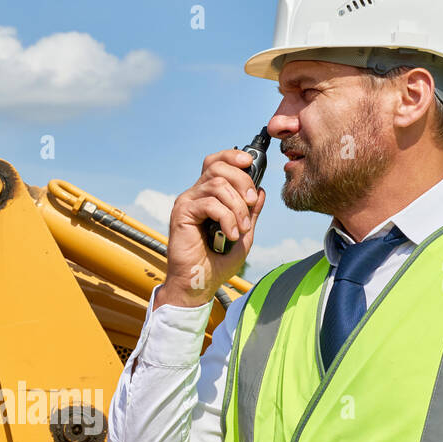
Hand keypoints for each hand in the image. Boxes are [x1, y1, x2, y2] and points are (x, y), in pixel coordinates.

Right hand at [159, 149, 266, 308]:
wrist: (198, 284)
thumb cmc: (217, 263)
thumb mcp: (244, 234)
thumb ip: (251, 213)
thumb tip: (261, 191)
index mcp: (208, 196)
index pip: (217, 163)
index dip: (233, 157)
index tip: (250, 163)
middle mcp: (195, 195)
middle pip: (218, 167)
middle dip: (242, 181)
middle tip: (251, 204)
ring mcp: (187, 203)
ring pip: (217, 184)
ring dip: (237, 207)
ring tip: (241, 229)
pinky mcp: (181, 214)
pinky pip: (210, 204)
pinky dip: (227, 218)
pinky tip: (231, 235)